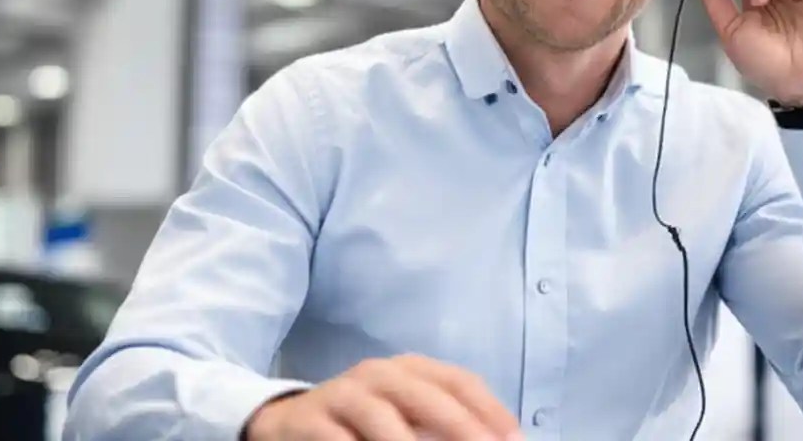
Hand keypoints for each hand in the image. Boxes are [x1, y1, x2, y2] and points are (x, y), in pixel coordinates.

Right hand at [245, 354, 521, 440]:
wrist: (287, 421)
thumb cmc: (363, 422)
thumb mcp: (405, 414)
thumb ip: (445, 424)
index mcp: (411, 369)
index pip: (460, 381)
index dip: (490, 409)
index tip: (515, 439)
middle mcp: (380, 374)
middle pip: (427, 397)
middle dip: (462, 428)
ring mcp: (344, 394)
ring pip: (383, 420)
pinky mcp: (311, 419)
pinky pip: (339, 440)